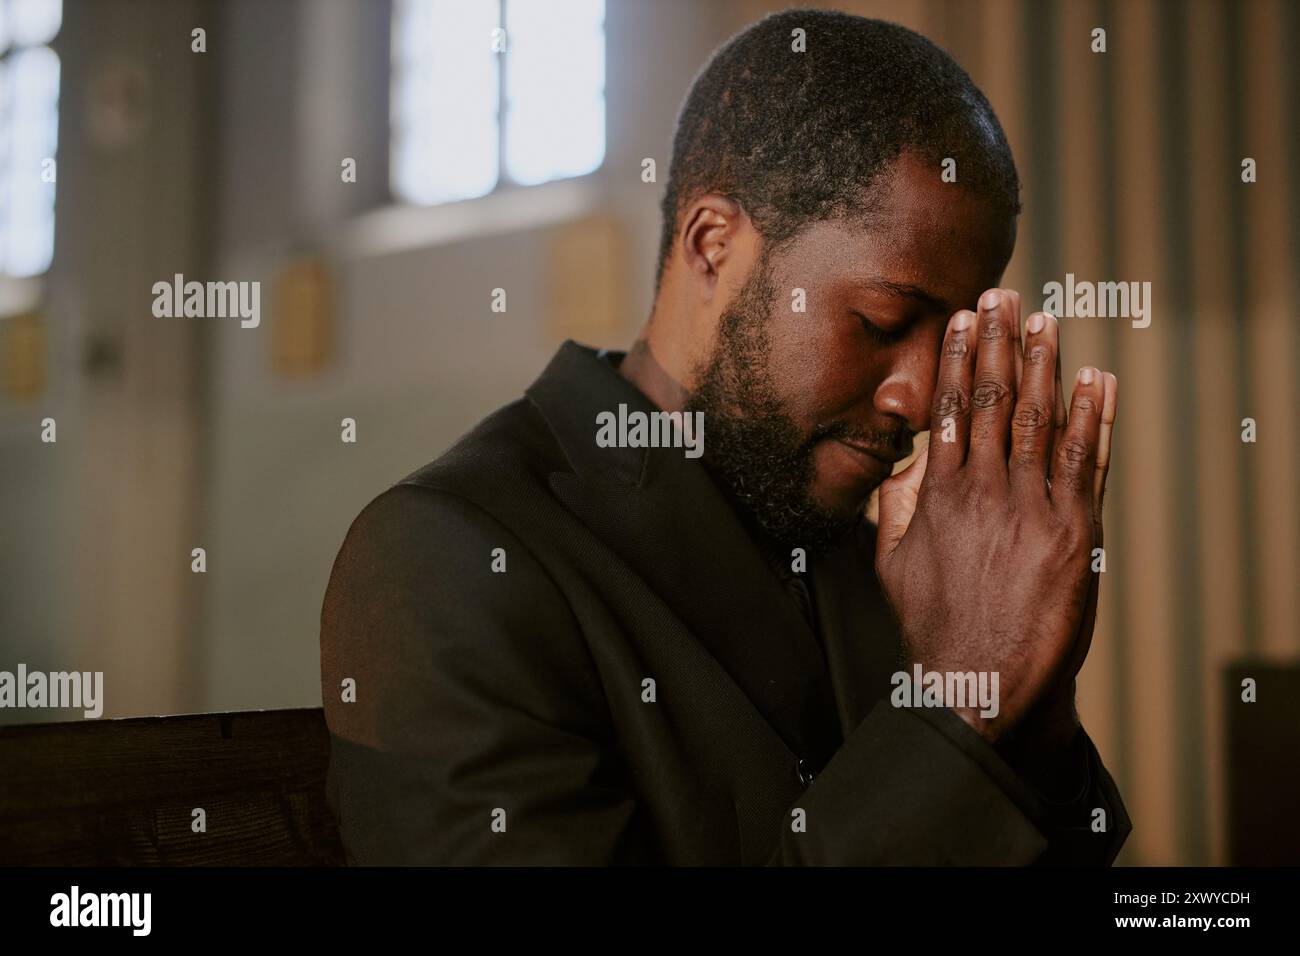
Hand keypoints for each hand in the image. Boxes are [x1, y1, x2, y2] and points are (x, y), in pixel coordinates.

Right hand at [875, 288, 1116, 743]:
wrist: (976, 681)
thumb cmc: (933, 626)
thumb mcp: (891, 563)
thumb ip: (896, 507)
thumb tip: (902, 465)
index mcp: (936, 494)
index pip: (947, 410)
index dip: (958, 359)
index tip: (963, 320)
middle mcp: (981, 490)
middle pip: (990, 399)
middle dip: (998, 342)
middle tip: (1003, 295)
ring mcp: (1028, 508)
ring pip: (1035, 419)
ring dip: (1042, 363)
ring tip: (1045, 318)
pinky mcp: (1072, 531)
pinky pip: (1084, 460)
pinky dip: (1092, 416)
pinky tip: (1095, 379)